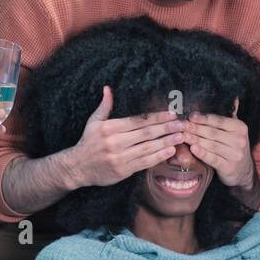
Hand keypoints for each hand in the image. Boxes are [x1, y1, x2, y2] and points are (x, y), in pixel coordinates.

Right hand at [66, 86, 185, 188]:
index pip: (138, 121)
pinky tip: (170, 151)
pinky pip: (144, 163)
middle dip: (165, 128)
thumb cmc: (88, 143)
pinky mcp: (123, 171)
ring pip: (147, 148)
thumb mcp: (93, 122)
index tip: (171, 113)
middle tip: (181, 124)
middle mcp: (115, 142)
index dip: (156, 117)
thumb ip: (104, 106)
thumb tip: (108, 88)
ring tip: (180, 136)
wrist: (77, 168)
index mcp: (110, 128)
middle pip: (145, 134)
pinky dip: (158, 157)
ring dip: (166, 142)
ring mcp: (119, 157)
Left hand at [182, 101, 254, 192]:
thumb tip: (234, 97)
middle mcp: (240, 140)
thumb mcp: (235, 130)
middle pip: (213, 132)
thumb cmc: (234, 147)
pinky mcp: (229, 167)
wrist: (243, 172)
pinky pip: (213, 158)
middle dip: (195, 128)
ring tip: (182, 135)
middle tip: (181, 125)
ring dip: (195, 139)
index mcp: (240, 128)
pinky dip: (202, 153)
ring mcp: (235, 154)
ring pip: (211, 145)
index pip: (219, 121)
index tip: (190, 116)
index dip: (203, 118)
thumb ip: (231, 115)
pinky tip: (192, 148)